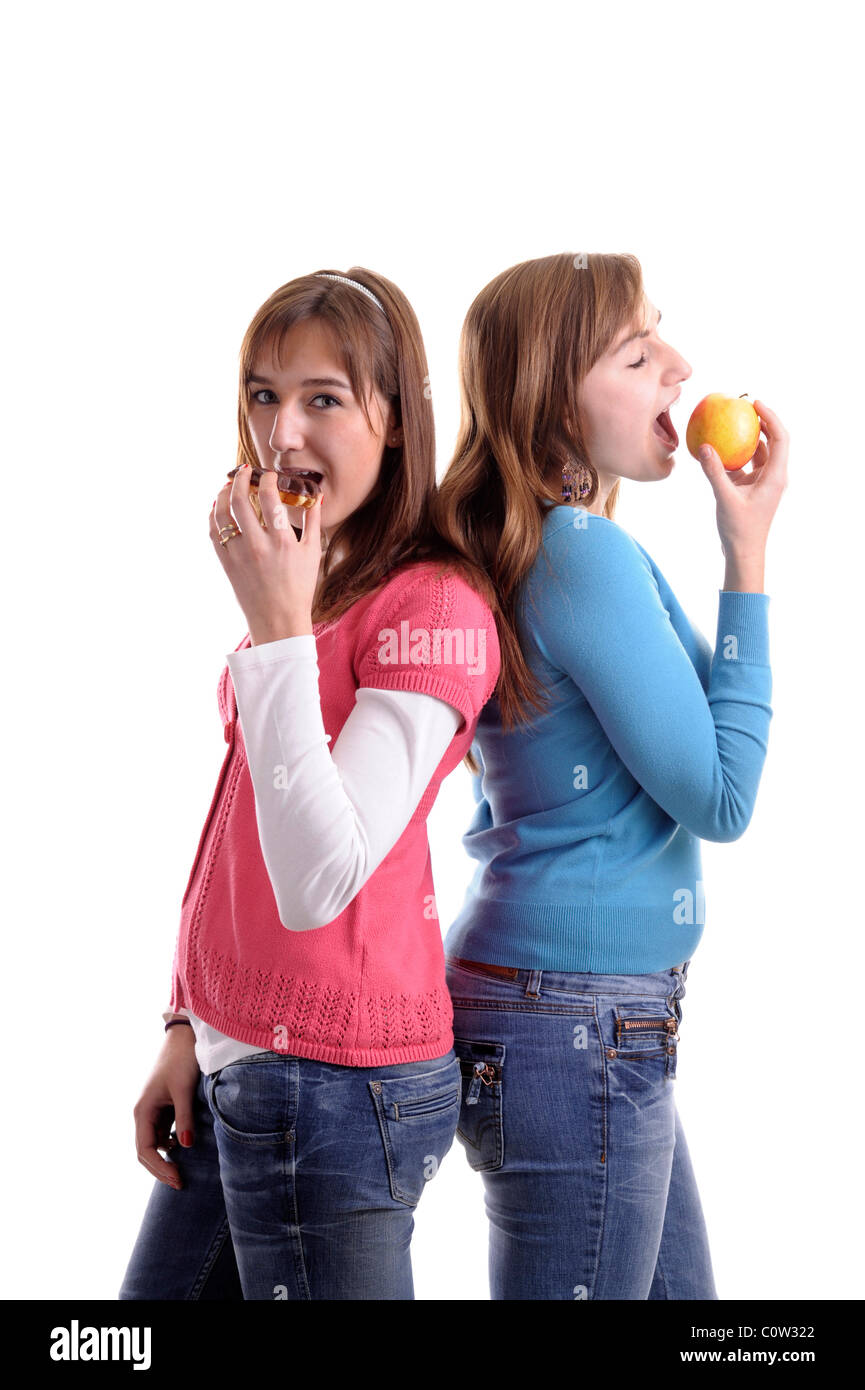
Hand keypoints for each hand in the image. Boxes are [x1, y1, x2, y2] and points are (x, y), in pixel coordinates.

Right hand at [133, 1029, 199, 1189]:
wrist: (184, 1036)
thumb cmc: (181, 1060)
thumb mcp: (184, 1090)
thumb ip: (184, 1118)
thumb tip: (185, 1146)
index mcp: (143, 1110)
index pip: (145, 1150)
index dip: (159, 1168)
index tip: (177, 1179)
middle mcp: (144, 1113)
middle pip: (146, 1151)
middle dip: (161, 1169)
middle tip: (181, 1184)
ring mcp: (153, 1110)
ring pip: (154, 1143)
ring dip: (165, 1158)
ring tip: (184, 1171)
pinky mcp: (163, 1106)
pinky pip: (163, 1132)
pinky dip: (171, 1144)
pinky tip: (184, 1146)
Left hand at [209, 463, 322, 642]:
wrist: (278, 621)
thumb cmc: (299, 588)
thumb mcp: (312, 554)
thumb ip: (313, 521)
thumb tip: (316, 496)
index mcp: (282, 542)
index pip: (269, 498)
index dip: (267, 479)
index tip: (268, 474)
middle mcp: (258, 546)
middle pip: (240, 501)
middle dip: (240, 479)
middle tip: (244, 471)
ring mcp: (239, 555)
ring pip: (222, 515)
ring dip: (222, 495)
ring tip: (228, 486)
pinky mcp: (227, 564)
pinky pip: (214, 533)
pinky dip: (214, 516)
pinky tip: (219, 508)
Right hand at [698, 399, 788, 558]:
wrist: (743, 552)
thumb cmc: (739, 529)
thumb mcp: (724, 498)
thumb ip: (714, 472)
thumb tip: (703, 446)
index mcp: (775, 477)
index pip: (780, 439)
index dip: (771, 418)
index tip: (755, 404)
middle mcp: (773, 476)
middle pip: (774, 441)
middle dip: (762, 422)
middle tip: (744, 406)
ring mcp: (763, 482)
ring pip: (760, 452)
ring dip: (749, 437)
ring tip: (732, 422)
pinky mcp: (752, 488)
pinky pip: (747, 464)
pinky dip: (736, 454)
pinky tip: (719, 447)